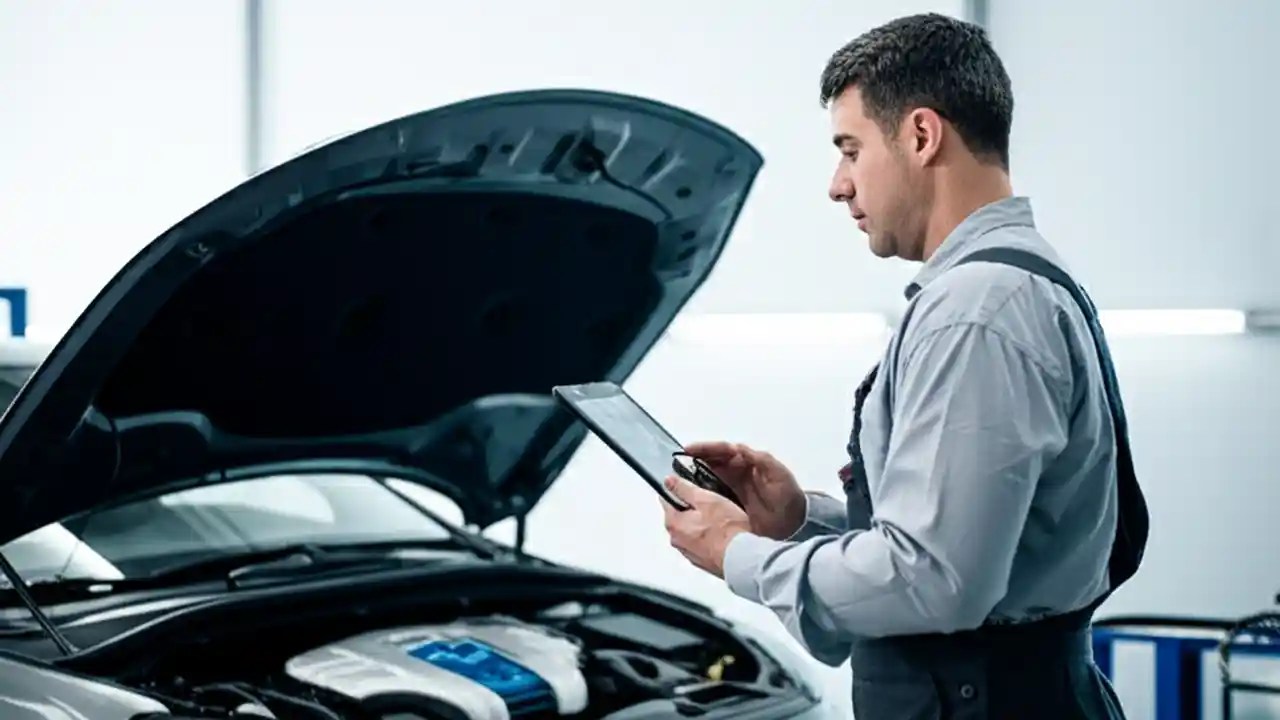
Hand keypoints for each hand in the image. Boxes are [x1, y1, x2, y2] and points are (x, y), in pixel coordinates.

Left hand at [661, 475, 750, 577]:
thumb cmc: (726, 530)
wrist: (743, 558)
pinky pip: (702, 544)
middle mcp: (677, 541)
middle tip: (712, 505)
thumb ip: (684, 488)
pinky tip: (724, 535)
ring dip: (702, 525)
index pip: (666, 500)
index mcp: (673, 523)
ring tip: (721, 520)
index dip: (679, 490)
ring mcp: (690, 553)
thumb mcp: (705, 499)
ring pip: (691, 531)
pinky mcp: (703, 561)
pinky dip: (710, 539)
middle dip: (692, 509)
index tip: (691, 489)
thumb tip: (669, 481)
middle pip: (679, 517)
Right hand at [683, 441, 806, 539]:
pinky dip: (701, 491)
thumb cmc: (790, 497)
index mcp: (748, 462)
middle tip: (678, 460)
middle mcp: (738, 471)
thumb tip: (740, 448)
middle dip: (695, 457)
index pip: (724, 450)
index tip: (690, 450)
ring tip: (678, 474)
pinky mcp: (730, 503)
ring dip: (694, 472)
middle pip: (712, 460)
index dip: (706, 448)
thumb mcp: (779, 475)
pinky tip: (690, 494)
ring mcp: (733, 486)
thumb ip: (761, 460)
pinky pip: (712, 494)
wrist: (795, 524)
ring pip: (709, 475)